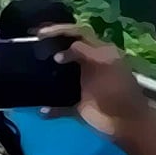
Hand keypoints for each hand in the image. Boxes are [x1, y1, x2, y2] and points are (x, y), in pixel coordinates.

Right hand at [38, 24, 150, 138]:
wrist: (127, 124)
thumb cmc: (117, 92)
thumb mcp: (103, 64)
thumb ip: (84, 52)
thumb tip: (59, 53)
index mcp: (99, 53)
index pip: (77, 33)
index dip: (59, 30)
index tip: (40, 33)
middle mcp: (90, 65)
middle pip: (67, 49)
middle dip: (49, 43)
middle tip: (31, 41)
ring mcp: (83, 84)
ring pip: (60, 73)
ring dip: (46, 70)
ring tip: (28, 65)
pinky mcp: (78, 104)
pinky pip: (58, 104)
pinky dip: (49, 108)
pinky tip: (41, 108)